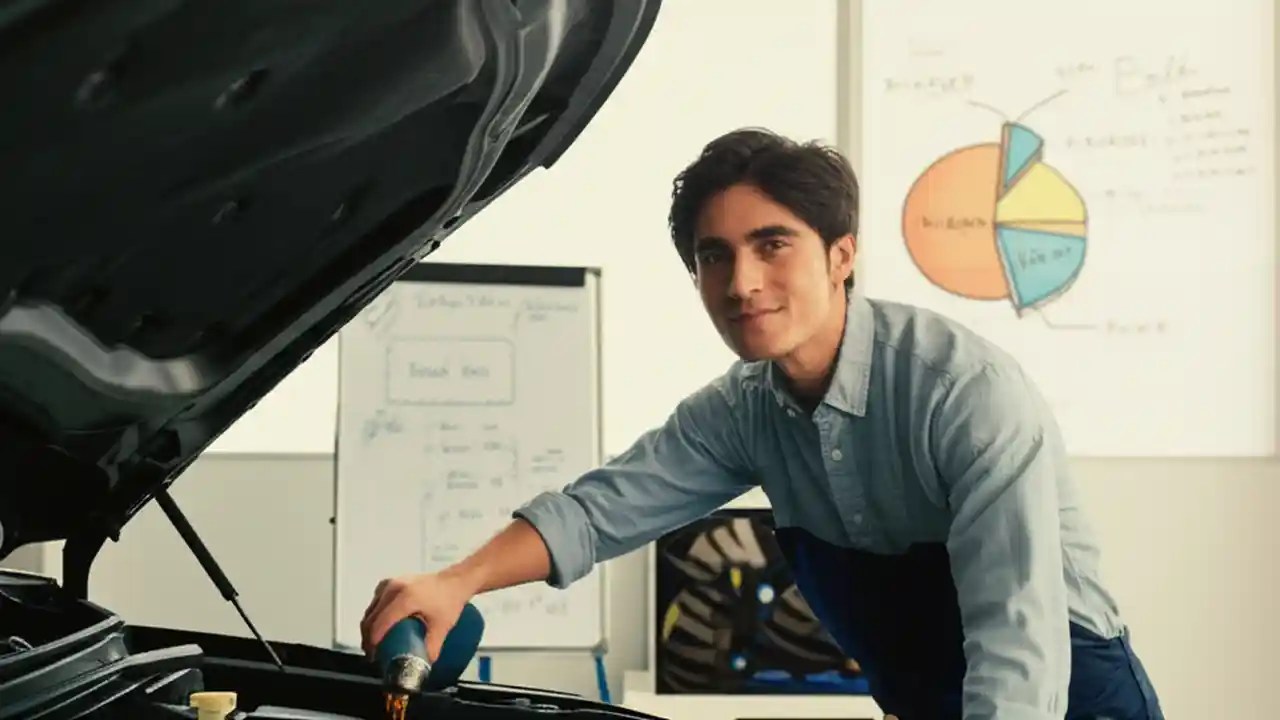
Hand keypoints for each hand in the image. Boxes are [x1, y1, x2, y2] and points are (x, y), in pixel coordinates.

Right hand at [360, 570, 475, 661]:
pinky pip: (375, 602)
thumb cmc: (449, 601)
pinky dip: (373, 616)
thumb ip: (432, 648)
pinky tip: (378, 627)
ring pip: (370, 609)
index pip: (380, 623)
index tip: (375, 657)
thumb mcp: (442, 627)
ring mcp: (390, 583)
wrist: (454, 581)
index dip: (373, 643)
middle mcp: (394, 588)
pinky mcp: (390, 583)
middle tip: (373, 654)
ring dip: (368, 628)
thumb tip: (423, 667)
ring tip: (374, 644)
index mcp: (406, 598)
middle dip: (368, 639)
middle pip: (370, 617)